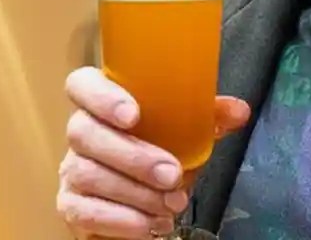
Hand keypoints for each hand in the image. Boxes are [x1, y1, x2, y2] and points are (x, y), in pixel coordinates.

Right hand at [56, 67, 250, 238]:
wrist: (142, 200)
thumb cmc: (160, 153)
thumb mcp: (188, 133)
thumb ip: (209, 118)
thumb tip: (239, 111)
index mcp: (102, 103)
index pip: (83, 85)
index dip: (102, 96)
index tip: (134, 114)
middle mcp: (80, 132)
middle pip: (85, 133)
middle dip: (132, 156)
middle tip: (172, 174)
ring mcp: (71, 170)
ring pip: (87, 174)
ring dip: (134, 192)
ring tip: (171, 204)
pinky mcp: (71, 206)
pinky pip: (85, 211)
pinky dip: (121, 220)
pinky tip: (150, 225)